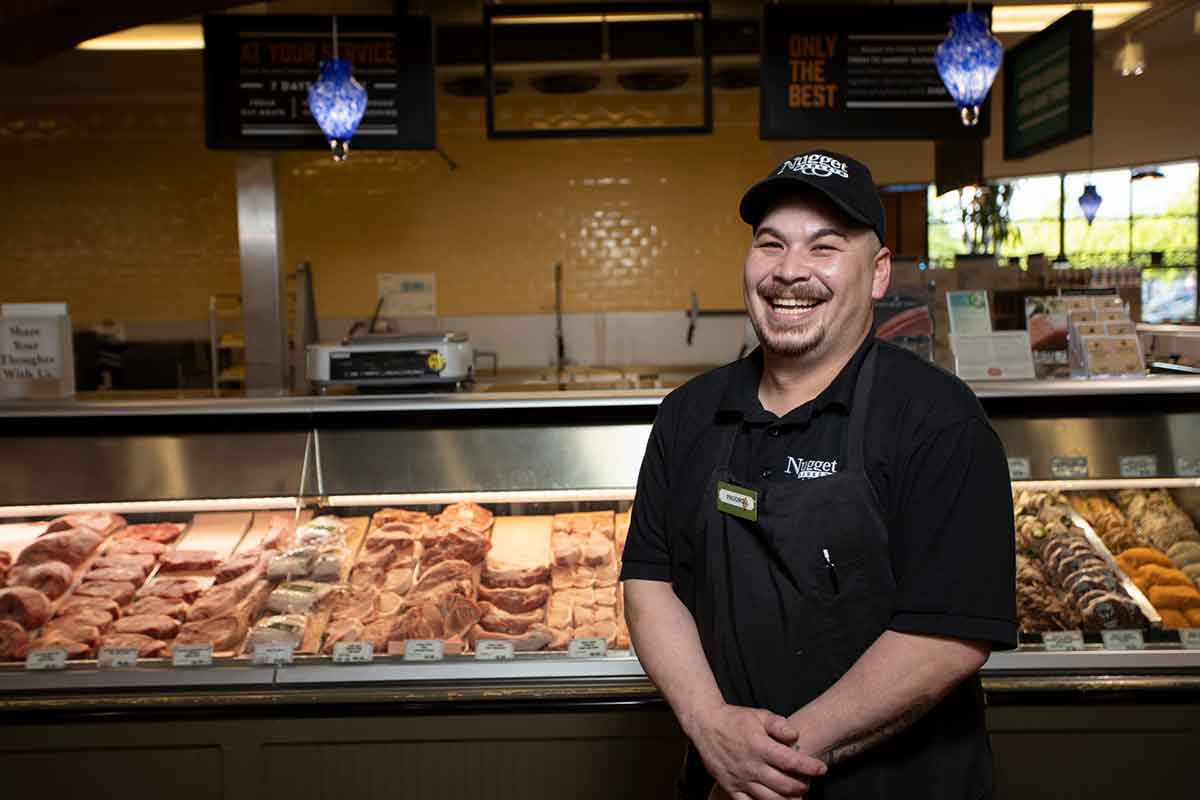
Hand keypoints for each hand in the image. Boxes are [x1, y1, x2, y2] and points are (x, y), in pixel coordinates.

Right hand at [689, 703, 826, 799]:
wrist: (705, 725)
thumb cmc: (735, 719)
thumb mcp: (759, 715)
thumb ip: (779, 725)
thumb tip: (796, 735)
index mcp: (759, 746)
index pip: (791, 761)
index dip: (810, 767)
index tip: (821, 768)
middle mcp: (751, 766)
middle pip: (785, 785)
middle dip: (803, 786)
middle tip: (808, 783)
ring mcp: (740, 779)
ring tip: (796, 796)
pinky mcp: (730, 788)